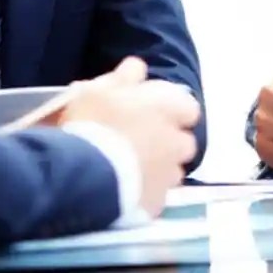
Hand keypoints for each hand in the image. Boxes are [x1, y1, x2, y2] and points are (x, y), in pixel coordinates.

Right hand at [55, 57, 200, 217]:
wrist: (84, 175)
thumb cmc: (92, 124)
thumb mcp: (97, 90)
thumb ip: (123, 77)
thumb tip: (137, 67)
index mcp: (168, 109)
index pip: (188, 107)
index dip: (172, 110)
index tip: (151, 113)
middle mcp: (177, 142)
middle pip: (183, 142)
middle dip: (167, 143)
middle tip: (138, 143)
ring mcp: (169, 177)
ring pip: (171, 172)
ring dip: (157, 170)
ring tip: (128, 171)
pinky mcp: (157, 205)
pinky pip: (156, 198)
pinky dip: (144, 194)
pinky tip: (123, 193)